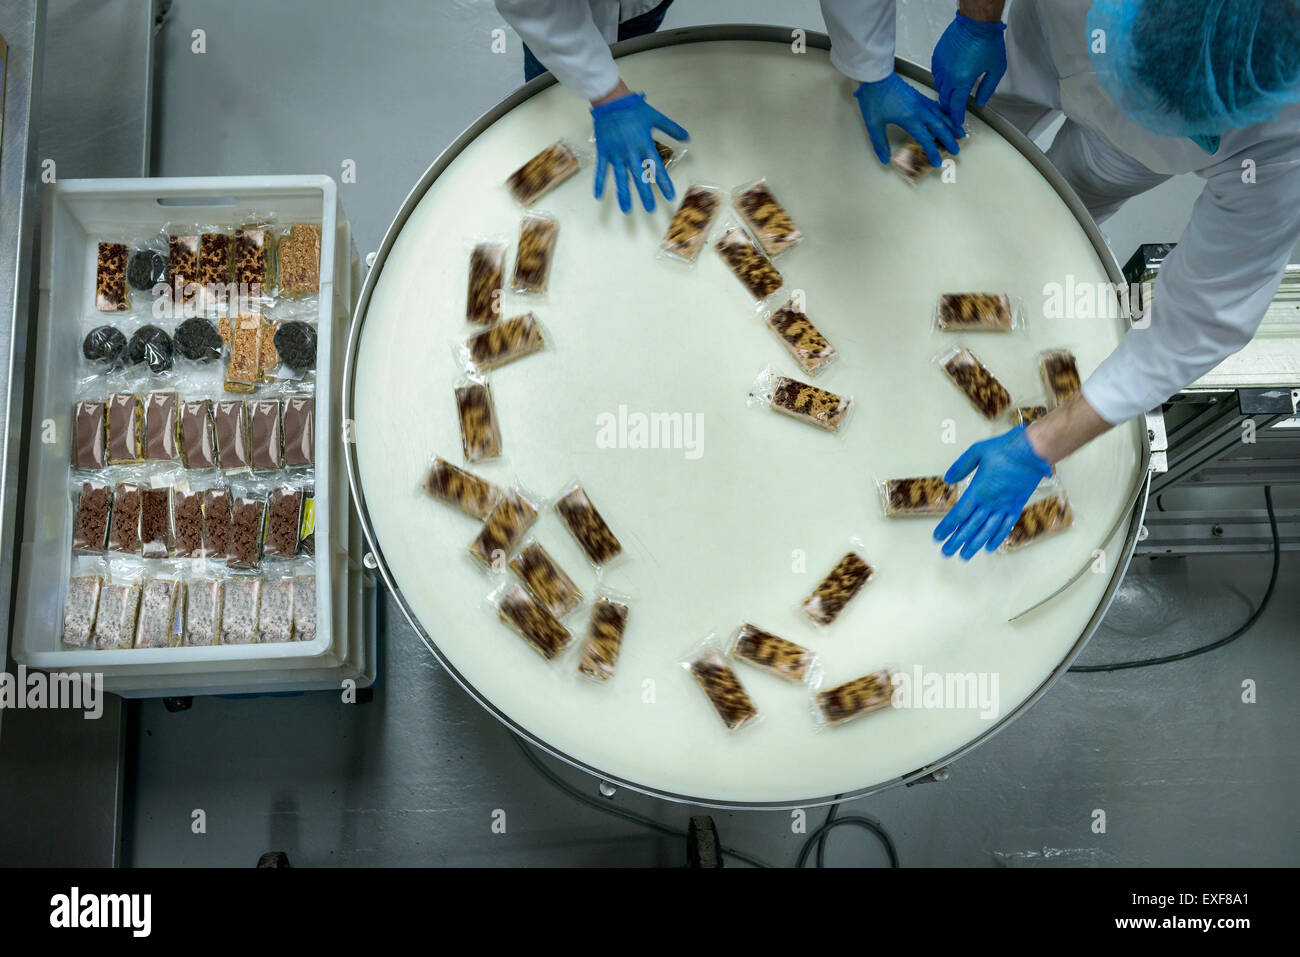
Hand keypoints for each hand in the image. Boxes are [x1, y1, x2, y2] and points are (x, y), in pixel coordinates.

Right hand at [590, 91, 688, 212]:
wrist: (611, 100)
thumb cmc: (634, 108)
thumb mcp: (655, 117)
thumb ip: (671, 129)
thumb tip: (688, 138)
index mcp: (644, 145)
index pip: (656, 168)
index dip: (664, 183)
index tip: (670, 196)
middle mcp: (630, 153)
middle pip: (639, 177)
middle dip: (645, 195)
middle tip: (650, 209)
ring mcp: (616, 154)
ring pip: (620, 178)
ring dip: (623, 195)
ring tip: (627, 210)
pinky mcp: (604, 152)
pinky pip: (601, 170)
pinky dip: (599, 183)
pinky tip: (599, 197)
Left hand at [854, 73, 963, 167]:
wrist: (875, 76)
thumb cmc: (874, 97)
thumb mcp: (873, 124)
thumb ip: (880, 143)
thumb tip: (885, 159)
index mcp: (910, 118)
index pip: (926, 139)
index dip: (932, 152)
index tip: (937, 162)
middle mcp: (919, 110)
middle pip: (939, 127)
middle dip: (949, 140)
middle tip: (956, 150)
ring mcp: (921, 101)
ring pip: (941, 115)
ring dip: (951, 125)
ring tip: (959, 133)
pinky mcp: (919, 96)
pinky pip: (937, 106)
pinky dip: (945, 113)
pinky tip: (947, 116)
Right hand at [931, 12, 1006, 126]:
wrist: (977, 21)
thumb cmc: (987, 41)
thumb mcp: (996, 69)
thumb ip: (987, 89)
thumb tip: (980, 101)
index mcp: (963, 81)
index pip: (957, 106)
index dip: (957, 116)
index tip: (957, 122)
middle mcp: (949, 75)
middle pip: (945, 99)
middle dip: (949, 107)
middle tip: (954, 110)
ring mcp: (941, 65)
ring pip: (939, 86)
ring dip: (945, 93)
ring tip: (951, 94)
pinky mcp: (937, 56)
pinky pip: (936, 73)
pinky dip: (941, 78)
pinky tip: (948, 77)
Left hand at [933, 426, 1052, 559]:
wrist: (1032, 451)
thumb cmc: (1004, 449)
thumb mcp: (976, 452)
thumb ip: (961, 466)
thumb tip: (947, 479)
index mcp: (978, 490)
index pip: (958, 514)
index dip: (947, 527)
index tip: (938, 537)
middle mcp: (990, 502)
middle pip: (970, 527)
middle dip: (957, 541)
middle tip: (946, 553)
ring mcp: (1004, 506)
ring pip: (987, 530)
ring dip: (974, 544)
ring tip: (964, 556)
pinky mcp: (1017, 505)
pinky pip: (1006, 526)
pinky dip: (997, 538)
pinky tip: (989, 547)